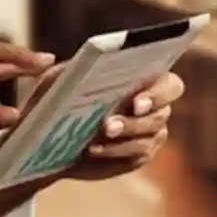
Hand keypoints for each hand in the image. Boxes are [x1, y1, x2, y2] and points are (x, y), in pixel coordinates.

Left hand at [61, 70, 183, 180]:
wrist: (47, 136)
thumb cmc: (56, 98)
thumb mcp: (57, 80)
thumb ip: (72, 67)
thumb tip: (85, 60)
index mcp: (144, 79)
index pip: (170, 84)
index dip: (158, 92)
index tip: (136, 100)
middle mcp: (153, 107)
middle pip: (162, 113)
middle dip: (136, 120)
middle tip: (110, 124)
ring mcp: (148, 134)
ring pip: (147, 137)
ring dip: (123, 137)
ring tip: (98, 135)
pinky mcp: (136, 156)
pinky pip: (134, 156)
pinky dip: (113, 153)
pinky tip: (92, 150)